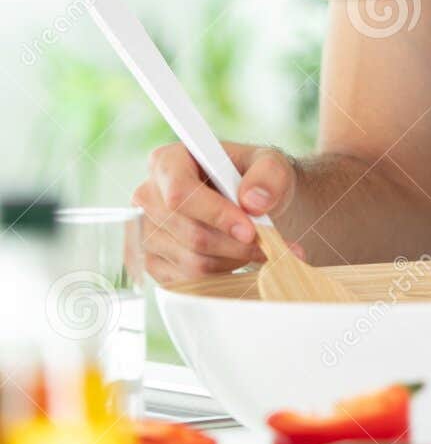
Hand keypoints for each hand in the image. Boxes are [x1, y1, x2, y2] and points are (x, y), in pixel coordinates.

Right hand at [134, 141, 301, 285]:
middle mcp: (148, 195)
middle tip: (265, 243)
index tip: (249, 231)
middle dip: (234, 244)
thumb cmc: (255, 178)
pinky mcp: (153, 261)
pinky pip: (188, 281)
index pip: (181, 193)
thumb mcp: (271, 164)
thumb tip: (253, 202)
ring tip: (254, 248)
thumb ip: (268, 175)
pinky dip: (220, 276)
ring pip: (191, 262)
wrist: (251, 203)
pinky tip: (234, 259)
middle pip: (189, 233)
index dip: (215, 215)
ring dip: (231, 261)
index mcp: (168, 161)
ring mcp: (146, 231)